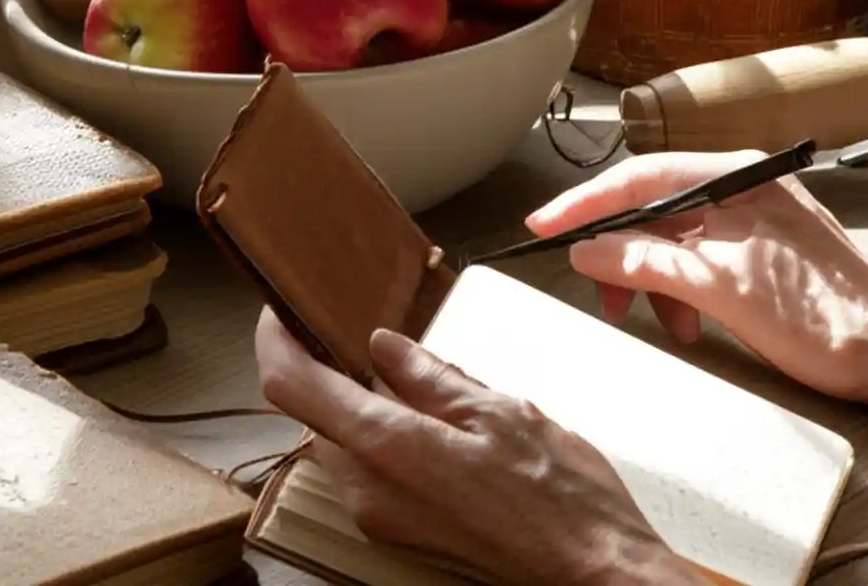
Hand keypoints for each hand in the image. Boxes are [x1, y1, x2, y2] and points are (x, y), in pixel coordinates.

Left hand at [254, 308, 706, 584]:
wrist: (591, 571)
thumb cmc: (560, 494)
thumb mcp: (500, 412)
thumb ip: (432, 378)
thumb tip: (383, 347)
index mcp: (390, 448)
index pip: (293, 385)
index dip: (276, 339)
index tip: (283, 308)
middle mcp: (369, 489)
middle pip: (314, 414)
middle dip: (327, 368)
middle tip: (363, 328)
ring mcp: (381, 518)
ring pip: (342, 442)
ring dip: (358, 402)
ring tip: (414, 373)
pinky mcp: (401, 532)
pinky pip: (369, 470)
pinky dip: (381, 434)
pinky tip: (432, 420)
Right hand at [525, 149, 867, 404]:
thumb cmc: (818, 316)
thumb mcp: (716, 287)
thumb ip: (644, 261)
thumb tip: (586, 250)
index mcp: (736, 177)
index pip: (641, 178)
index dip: (586, 203)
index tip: (542, 226)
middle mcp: (746, 187)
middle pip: (656, 209)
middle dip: (623, 254)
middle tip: (598, 295)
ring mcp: (757, 220)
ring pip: (678, 241)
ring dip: (655, 281)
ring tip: (660, 325)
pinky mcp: (765, 253)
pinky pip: (704, 261)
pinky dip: (685, 292)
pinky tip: (690, 326)